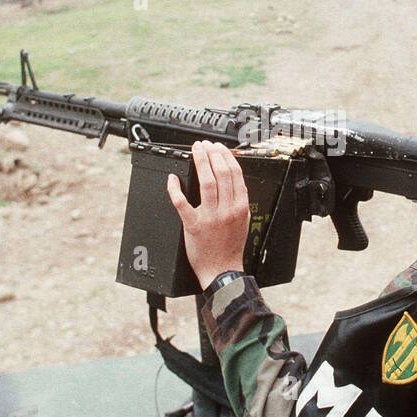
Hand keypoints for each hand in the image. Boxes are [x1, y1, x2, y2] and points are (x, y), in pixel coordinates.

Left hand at [165, 140, 249, 290]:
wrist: (222, 270)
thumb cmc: (231, 248)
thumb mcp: (243, 221)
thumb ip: (239, 201)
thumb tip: (232, 180)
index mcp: (240, 207)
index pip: (235, 174)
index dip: (226, 156)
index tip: (219, 148)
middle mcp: (227, 210)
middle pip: (221, 173)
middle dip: (212, 154)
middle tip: (205, 145)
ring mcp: (210, 217)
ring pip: (206, 182)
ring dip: (200, 162)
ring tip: (196, 151)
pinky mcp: (193, 225)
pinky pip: (182, 203)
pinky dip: (175, 189)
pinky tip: (173, 178)